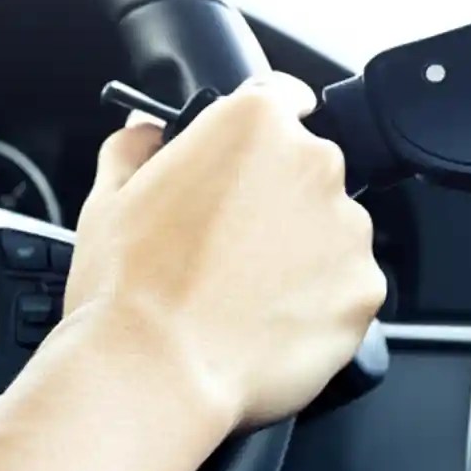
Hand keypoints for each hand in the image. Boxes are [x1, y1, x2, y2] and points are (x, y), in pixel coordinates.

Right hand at [63, 72, 384, 428]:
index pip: (278, 96)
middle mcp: (312, 164)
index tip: (242, 159)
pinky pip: (345, 286)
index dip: (254, 131)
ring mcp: (346, 230)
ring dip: (297, 251)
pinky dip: (315, 301)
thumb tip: (144, 133)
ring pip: (328, 229)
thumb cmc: (127, 289)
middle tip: (221, 245)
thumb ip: (133, 148)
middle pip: (304, 167)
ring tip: (239, 292)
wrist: (154, 374)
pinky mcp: (364, 291)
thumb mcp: (106, 200)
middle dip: (271, 199)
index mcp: (251, 125)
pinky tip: (263, 322)